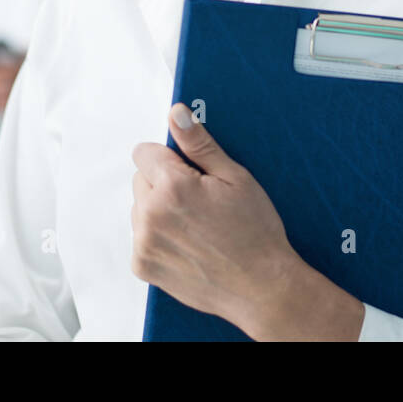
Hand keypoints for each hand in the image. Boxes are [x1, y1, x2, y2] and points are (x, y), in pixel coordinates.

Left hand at [131, 103, 365, 340]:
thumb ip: (199, 144)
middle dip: (163, 183)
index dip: (169, 158)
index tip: (191, 173)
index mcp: (172, 187)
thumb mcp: (235, 178)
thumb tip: (176, 113)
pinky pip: (141, 238)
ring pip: (140, 209)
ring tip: (197, 226)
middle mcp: (150, 215)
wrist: (262, 288)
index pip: (144, 152)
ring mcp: (144, 244)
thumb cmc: (255, 231)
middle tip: (200, 202)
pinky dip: (158, 238)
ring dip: (159, 211)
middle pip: (141, 179)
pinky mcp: (143, 266)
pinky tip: (189, 245)